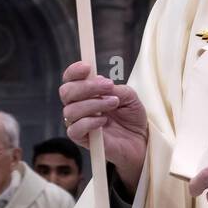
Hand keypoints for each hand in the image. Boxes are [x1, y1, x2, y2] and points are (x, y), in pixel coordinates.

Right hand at [59, 61, 148, 196]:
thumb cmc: (132, 117)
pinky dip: (89, 122)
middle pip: (66, 92)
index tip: (87, 67)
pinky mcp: (83, 140)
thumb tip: (100, 82)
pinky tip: (104, 121)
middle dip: (87, 86)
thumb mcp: (130, 96)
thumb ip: (115, 88)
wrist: (140, 141)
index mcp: (86, 93)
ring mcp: (79, 123)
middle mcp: (79, 106)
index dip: (74, 71)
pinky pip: (74, 130)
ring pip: (71, 110)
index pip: (70, 79)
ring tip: (113, 104)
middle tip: (109, 86)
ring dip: (94, 104)